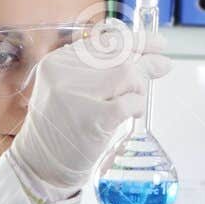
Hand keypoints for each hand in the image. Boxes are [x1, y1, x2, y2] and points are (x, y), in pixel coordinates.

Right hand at [8, 29, 171, 191]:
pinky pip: (129, 103)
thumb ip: (107, 71)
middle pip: (119, 55)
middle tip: (163, 65)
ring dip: (138, 88)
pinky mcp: (92, 119)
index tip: (158, 43)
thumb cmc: (64, 125)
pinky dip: (136, 107)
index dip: (137, 40)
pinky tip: (131, 114)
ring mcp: (76, 96)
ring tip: (134, 101)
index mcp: (57, 61)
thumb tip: (156, 59)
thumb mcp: (76, 90)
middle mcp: (63, 74)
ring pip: (127, 75)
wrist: (41, 163)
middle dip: (146, 60)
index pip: (104, 41)